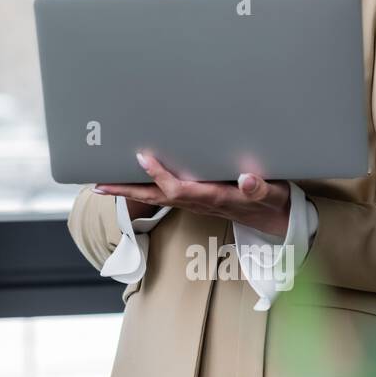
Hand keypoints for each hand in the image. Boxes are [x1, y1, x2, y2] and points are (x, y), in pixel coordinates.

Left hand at [94, 152, 290, 237]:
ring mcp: (195, 202)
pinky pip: (164, 194)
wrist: (277, 219)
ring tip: (105, 183)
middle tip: (99, 184)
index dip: (158, 174)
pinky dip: (145, 188)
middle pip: (155, 197)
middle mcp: (198, 202)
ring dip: (130, 191)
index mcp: (214, 197)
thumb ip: (260, 187)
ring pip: (156, 197)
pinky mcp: (196, 199)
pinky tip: (133, 181)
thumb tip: (246, 179)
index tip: (142, 157)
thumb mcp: (272, 193)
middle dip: (126, 191)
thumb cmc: (272, 201)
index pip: (178, 188)